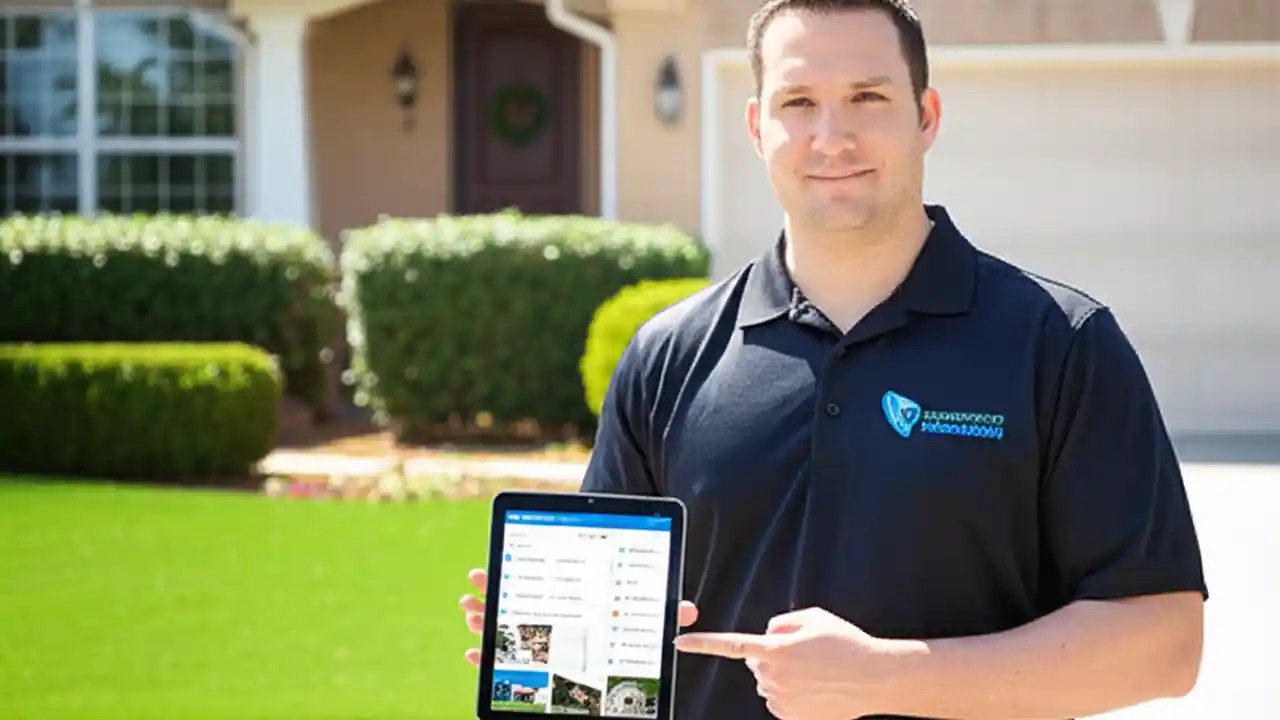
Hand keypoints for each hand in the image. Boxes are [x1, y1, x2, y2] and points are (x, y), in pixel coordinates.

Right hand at [459, 568, 700, 665]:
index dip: (510, 574)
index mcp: (572, 601)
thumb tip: (689, 610)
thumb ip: (662, 614)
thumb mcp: (645, 625)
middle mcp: (550, 618)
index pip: (539, 581)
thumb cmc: (631, 637)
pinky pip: (505, 662)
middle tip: (472, 586)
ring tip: (469, 612)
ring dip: (483, 619)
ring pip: (504, 627)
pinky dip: (488, 657)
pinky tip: (474, 652)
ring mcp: (540, 642)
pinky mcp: (536, 667)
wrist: (624, 680)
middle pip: (513, 601)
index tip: (487, 568)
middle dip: (489, 593)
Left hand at [674, 607, 897, 719]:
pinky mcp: (791, 717)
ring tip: (814, 671)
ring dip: (781, 675)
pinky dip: (790, 693)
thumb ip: (782, 622)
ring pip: (766, 682)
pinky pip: (777, 701)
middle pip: (755, 662)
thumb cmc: (847, 644)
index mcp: (778, 649)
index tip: (681, 642)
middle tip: (802, 653)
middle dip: (770, 655)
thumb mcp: (815, 618)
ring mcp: (782, 700)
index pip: (731, 645)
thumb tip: (767, 634)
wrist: (875, 678)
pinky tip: (814, 687)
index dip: (703, 644)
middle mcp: (775, 676)